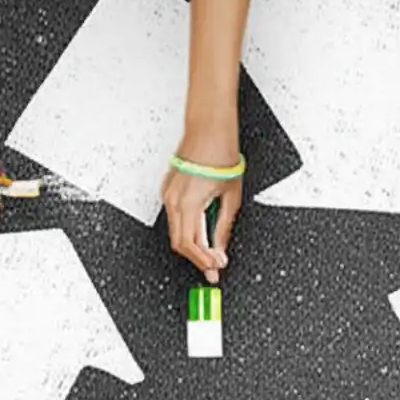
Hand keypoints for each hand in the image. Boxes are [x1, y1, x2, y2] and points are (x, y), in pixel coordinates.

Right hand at [160, 130, 242, 283]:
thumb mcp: (231, 197)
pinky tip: (202, 233)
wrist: (210, 130)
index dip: (204, 261)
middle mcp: (173, 200)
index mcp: (188, 202)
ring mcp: (168, 194)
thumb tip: (220, 248)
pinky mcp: (169, 189)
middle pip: (180, 242)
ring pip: (177, 231)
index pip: (191, 244)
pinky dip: (188, 229)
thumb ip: (223, 227)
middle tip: (213, 267)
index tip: (215, 269)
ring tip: (212, 252)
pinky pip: (175, 218)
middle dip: (198, 258)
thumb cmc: (221, 155)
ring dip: (194, 245)